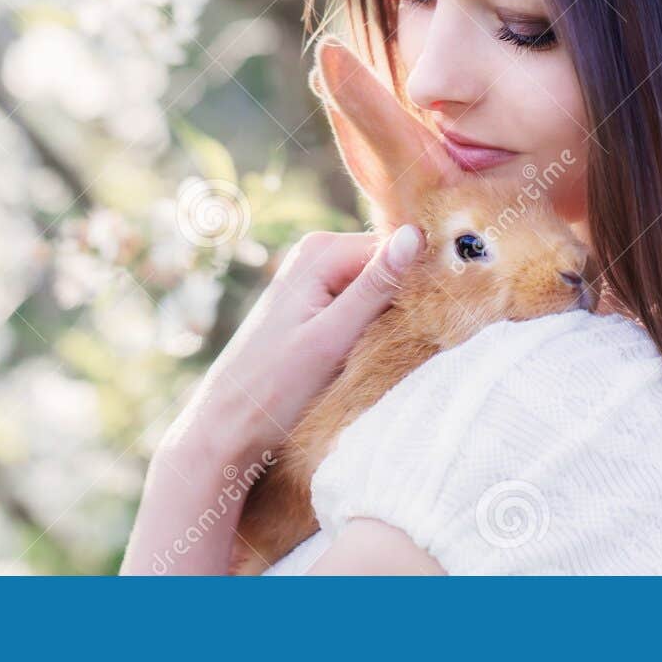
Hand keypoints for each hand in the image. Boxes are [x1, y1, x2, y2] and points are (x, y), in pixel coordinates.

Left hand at [159, 224, 423, 468]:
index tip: (434, 317)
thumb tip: (416, 235)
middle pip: (389, 267)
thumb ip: (375, 286)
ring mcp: (316, 280)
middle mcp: (317, 254)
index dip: (420, 280)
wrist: (228, 425)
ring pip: (380, 289)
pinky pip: (363, 305)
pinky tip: (373, 353)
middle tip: (408, 341)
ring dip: (392, 317)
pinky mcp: (316, 306)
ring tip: (385, 351)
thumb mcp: (332, 337)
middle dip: (406, 299)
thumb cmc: (274, 387)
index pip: (397, 248)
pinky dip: (374, 327)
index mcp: (320, 251)